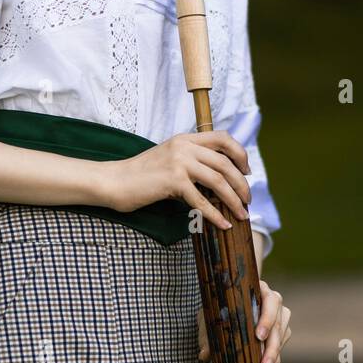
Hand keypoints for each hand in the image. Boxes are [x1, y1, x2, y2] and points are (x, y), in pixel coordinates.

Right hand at [103, 130, 251, 232]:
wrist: (115, 181)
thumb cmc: (142, 175)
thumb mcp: (170, 159)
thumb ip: (191, 161)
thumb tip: (218, 178)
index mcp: (185, 139)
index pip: (223, 138)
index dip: (239, 153)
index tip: (246, 171)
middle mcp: (184, 146)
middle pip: (225, 162)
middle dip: (241, 183)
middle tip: (247, 200)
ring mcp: (179, 162)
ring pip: (218, 180)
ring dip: (234, 199)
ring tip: (242, 214)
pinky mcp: (172, 180)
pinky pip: (201, 200)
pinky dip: (215, 214)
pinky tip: (223, 224)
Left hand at [197, 281, 290, 362]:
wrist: (222, 310)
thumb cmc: (216, 309)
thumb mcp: (208, 318)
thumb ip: (207, 334)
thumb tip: (203, 355)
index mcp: (257, 289)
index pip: (269, 301)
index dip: (266, 318)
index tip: (258, 336)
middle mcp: (272, 301)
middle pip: (278, 322)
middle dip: (272, 347)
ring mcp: (278, 316)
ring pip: (282, 336)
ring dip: (276, 357)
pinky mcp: (280, 331)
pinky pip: (280, 347)